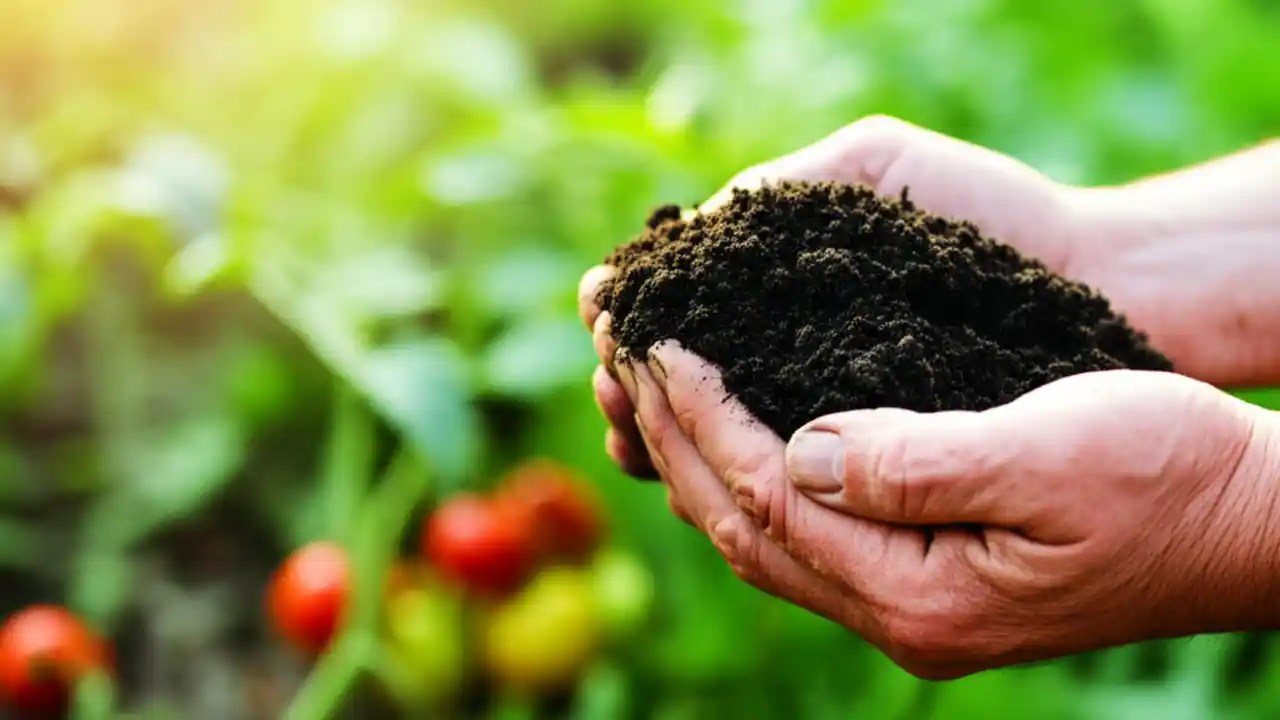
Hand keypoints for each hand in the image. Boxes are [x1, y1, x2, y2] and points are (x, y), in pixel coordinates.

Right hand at [580, 115, 1085, 477]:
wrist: (1100, 273)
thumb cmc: (987, 209)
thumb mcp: (872, 168)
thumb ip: (779, 192)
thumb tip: (682, 238)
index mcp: (779, 292)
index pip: (685, 318)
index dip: (636, 323)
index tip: (604, 321)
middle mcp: (793, 358)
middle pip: (689, 388)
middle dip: (639, 390)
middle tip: (608, 384)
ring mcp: (829, 412)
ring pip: (725, 444)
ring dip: (669, 442)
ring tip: (628, 431)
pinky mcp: (873, 459)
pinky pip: (788, 482)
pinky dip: (736, 481)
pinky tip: (699, 481)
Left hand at [615, 343, 1279, 676]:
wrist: (1246, 524)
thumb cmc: (1169, 473)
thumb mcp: (1051, 451)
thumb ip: (916, 461)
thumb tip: (798, 448)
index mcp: (922, 593)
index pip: (769, 496)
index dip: (701, 416)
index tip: (655, 341)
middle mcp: (900, 617)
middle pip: (745, 524)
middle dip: (673, 435)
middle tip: (618, 353)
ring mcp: (910, 609)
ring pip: (763, 537)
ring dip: (695, 460)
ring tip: (643, 388)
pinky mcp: (925, 583)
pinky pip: (803, 538)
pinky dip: (748, 482)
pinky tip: (724, 437)